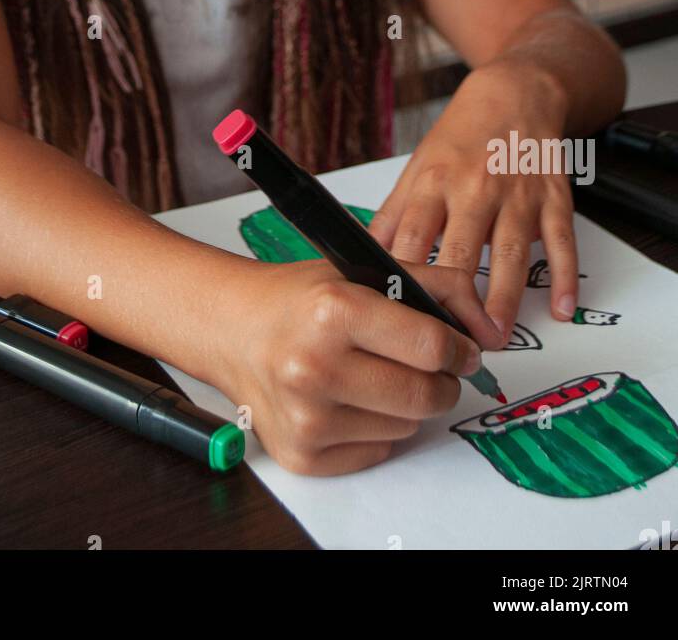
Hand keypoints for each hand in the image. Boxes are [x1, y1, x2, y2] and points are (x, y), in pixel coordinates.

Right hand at [212, 255, 502, 476]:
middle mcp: (316, 367)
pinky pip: (377, 451)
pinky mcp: (302, 454)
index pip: (431, 346)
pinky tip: (350, 399)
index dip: (458, 349)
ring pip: (406, 428)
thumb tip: (491, 328)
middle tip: (429, 367)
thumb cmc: (299, 300)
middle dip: (440, 382)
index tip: (461, 349)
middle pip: (424, 395)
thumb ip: (437, 286)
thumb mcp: (365, 270)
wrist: (232, 330)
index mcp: (333, 311)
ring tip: (374, 375)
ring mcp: (306, 417)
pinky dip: (376, 430)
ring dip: (405, 405)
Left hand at [367, 60, 577, 344]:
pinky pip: (560, 241)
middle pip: (460, 250)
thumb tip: (361, 256)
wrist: (515, 93)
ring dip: (503, 297)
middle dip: (454, 300)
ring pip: (509, 252)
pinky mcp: (553, 197)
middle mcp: (474, 188)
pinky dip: (563, 276)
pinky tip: (561, 309)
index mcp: (433, 182)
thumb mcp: (418, 167)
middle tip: (449, 343)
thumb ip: (394, 215)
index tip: (399, 318)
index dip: (404, 280)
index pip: (411, 239)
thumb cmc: (462, 136)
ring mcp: (517, 194)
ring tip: (496, 336)